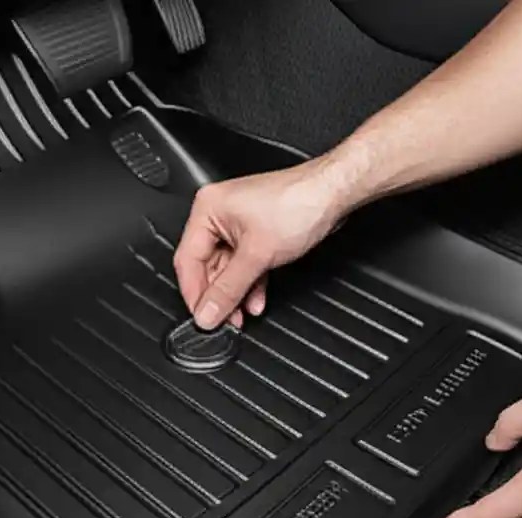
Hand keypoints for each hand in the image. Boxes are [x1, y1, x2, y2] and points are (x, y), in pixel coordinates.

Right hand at [174, 161, 343, 329]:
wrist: (333, 193)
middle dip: (219, 296)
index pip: (187, 260)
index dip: (194, 294)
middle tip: (224, 321)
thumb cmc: (298, 204)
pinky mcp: (256, 232)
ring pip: (227, 268)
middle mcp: (218, 214)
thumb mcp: (257, 255)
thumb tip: (207, 313)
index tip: (203, 318)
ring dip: (236, 293)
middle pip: (206, 266)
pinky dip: (249, 283)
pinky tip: (255, 300)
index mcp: (207, 209)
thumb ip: (228, 289)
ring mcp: (237, 224)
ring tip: (242, 315)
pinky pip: (244, 263)